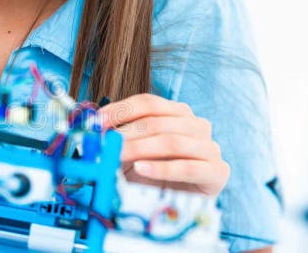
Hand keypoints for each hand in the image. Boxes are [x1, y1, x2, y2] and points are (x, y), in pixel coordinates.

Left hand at [99, 94, 228, 195]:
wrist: (178, 205)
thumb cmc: (153, 175)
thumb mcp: (132, 152)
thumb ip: (117, 137)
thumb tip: (91, 129)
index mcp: (178, 113)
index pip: (147, 102)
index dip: (119, 110)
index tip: (95, 122)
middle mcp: (197, 125)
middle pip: (157, 121)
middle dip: (126, 132)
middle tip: (103, 144)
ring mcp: (209, 147)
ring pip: (171, 142)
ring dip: (138, 149)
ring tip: (117, 156)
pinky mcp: (217, 172)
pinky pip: (187, 167)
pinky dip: (161, 168)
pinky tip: (141, 169)